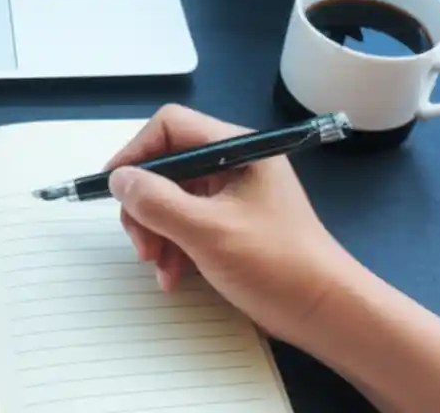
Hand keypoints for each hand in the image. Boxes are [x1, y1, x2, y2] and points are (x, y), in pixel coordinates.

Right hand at [107, 105, 362, 346]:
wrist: (325, 312)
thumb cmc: (275, 264)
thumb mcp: (207, 232)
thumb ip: (157, 201)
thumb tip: (119, 179)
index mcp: (237, 149)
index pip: (171, 127)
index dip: (137, 153)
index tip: (114, 187)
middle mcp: (234, 164)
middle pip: (167, 166)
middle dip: (145, 204)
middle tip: (141, 244)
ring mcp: (233, 195)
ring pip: (172, 198)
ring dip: (156, 231)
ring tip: (158, 265)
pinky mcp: (233, 224)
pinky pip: (187, 223)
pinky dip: (174, 246)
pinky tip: (173, 276)